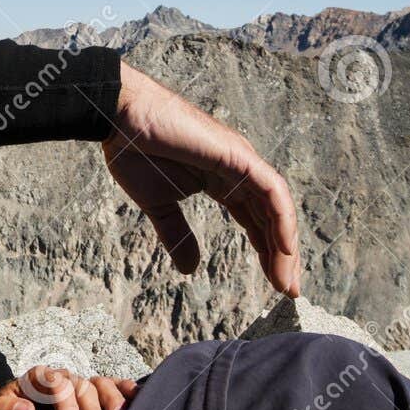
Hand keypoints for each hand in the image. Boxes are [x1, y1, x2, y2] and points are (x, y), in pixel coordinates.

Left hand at [0, 365, 139, 409]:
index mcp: (40, 377)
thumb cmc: (9, 406)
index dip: (66, 406)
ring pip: (101, 384)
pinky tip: (138, 398)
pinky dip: (126, 388)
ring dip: (112, 402)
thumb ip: (7, 407)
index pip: (58, 384)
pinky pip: (113, 384)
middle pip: (82, 387)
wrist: (14, 403)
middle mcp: (64, 377)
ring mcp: (80, 383)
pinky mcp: (93, 391)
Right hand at [108, 62, 301, 296]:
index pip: (255, 221)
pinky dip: (282, 219)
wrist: (121, 118)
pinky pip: (271, 190)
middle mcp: (239, 171)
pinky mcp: (237, 156)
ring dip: (286, 245)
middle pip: (271, 218)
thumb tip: (190, 270)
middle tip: (289, 290)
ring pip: (277, 207)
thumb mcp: (160, 206)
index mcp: (222, 181)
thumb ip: (178, 235)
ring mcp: (241, 161)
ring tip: (287, 279)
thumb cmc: (135, 152)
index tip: (276, 284)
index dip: (268, 252)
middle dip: (283, 255)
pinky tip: (285, 247)